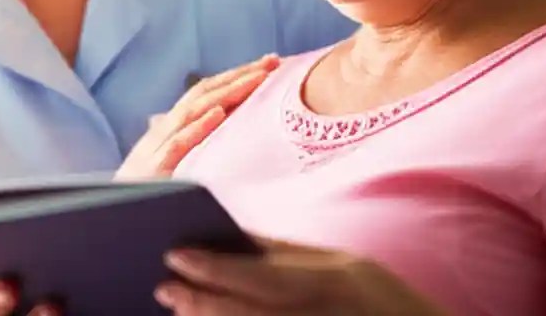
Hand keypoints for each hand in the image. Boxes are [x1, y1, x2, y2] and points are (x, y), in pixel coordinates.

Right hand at [116, 54, 280, 179]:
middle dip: (239, 75)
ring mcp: (158, 147)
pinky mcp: (155, 169)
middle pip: (204, 93)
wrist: (110, 217)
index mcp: (171, 127)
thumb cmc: (142, 192)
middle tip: (272, 61)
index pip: (206, 93)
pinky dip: (199, 126)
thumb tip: (214, 122)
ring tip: (255, 78)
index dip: (235, 77)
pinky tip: (219, 113)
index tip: (268, 66)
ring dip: (226, 91)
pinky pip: (179, 143)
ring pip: (194, 110)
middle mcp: (165, 129)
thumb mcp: (170, 162)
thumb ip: (188, 142)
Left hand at [155, 238, 446, 315]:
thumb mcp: (343, 267)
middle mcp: (321, 315)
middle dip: (200, 301)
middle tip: (163, 287)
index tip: (174, 254)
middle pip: (247, 312)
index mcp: (330, 281)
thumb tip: (235, 237)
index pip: (259, 274)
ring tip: (180, 310)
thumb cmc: (382, 303)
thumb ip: (289, 254)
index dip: (213, 267)